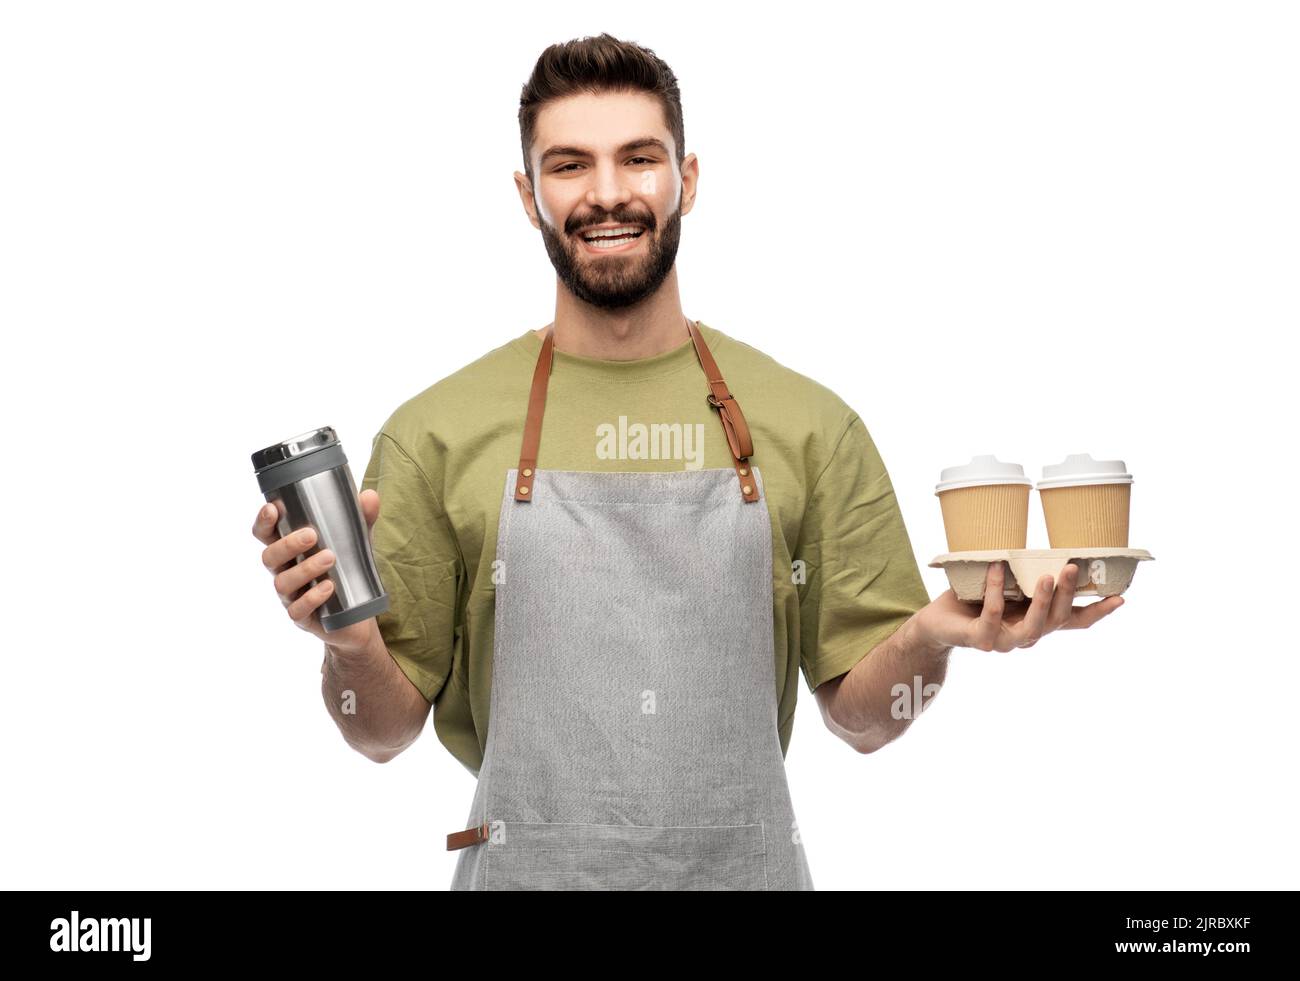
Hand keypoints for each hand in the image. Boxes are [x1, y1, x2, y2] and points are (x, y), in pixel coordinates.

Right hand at [251, 489, 381, 653]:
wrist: (359, 616)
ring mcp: (291, 597)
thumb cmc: (349, 571)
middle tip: (312, 535)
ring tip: (330, 558)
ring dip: (305, 569)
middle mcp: (284, 572)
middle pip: (269, 557)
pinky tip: (329, 587)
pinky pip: (298, 610)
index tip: (273, 508)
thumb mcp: (357, 542)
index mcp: (290, 550)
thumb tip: (369, 495)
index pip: (266, 535)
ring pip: (283, 583)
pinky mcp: (303, 618)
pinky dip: (312, 598)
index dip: (263, 522)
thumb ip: (361, 519)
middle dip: (287, 544)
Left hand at [917, 560, 1124, 652]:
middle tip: (1074, 567)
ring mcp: (1004, 642)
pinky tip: (997, 570)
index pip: (1074, 622)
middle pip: (1057, 621)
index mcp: (1036, 622)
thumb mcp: (1006, 587)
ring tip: (1046, 576)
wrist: (935, 623)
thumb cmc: (972, 601)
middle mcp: (1025, 636)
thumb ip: (1024, 576)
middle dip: (1068, 595)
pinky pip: (992, 616)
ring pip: (1033, 627)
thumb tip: (1045, 546)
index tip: (1121, 597)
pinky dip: (995, 591)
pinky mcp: (980, 640)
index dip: (1097, 613)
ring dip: (1042, 602)